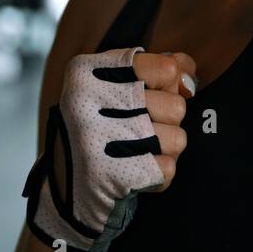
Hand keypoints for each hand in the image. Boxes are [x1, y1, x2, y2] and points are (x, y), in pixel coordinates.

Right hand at [22, 47, 196, 251]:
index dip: (167, 85)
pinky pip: (167, 170)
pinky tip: (134, 171)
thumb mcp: (120, 83)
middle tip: (138, 129)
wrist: (63, 184)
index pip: (168, 69)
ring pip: (177, 140)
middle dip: (167, 122)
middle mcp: (88, 101)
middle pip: (176, 107)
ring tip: (137, 150)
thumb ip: (161, 67)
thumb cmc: (102, 124)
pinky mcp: (107, 174)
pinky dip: (157, 175)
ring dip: (165, 150)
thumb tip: (188, 80)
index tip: (146, 95)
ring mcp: (97, 139)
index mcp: (89, 71)